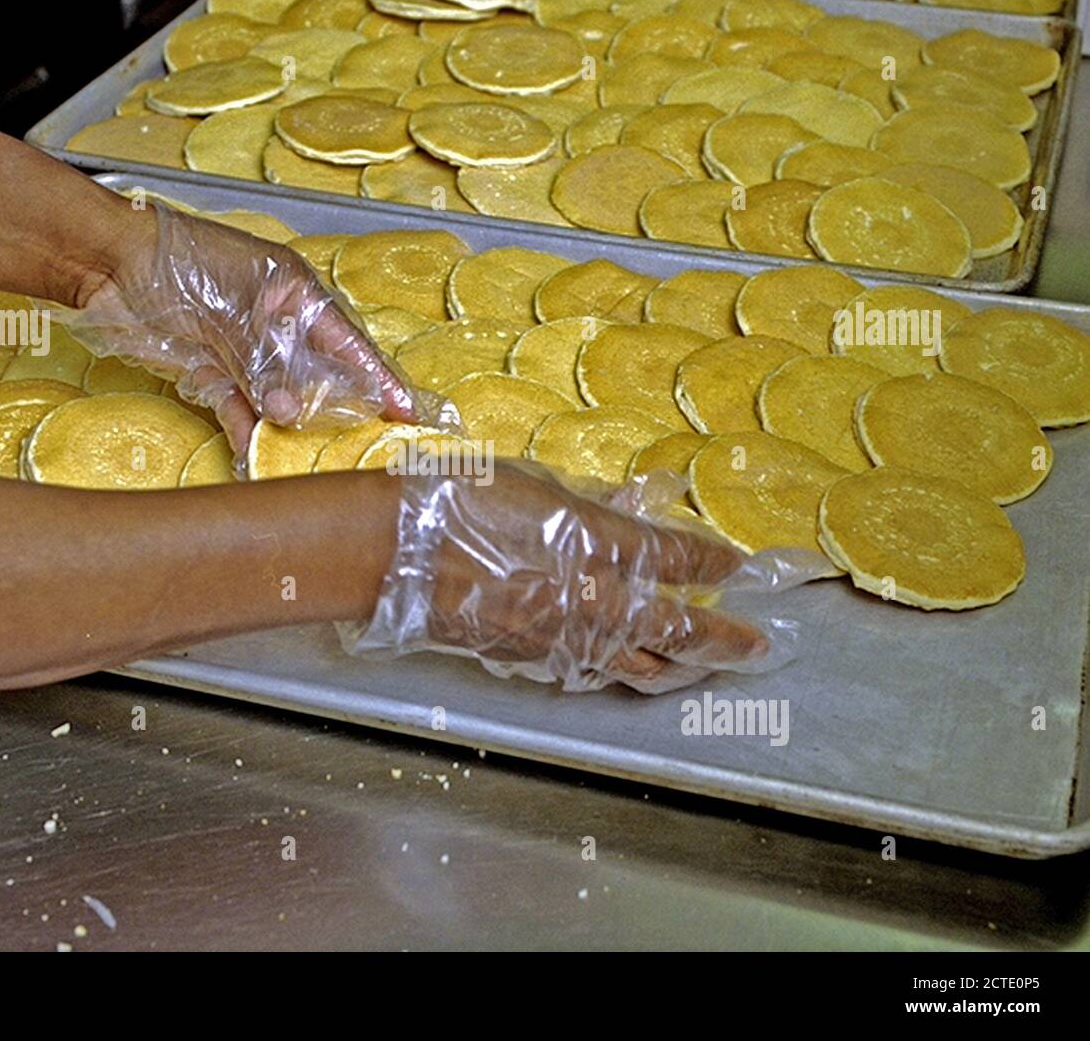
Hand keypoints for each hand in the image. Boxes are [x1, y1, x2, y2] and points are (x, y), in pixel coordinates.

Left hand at [73, 202, 419, 452]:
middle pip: (316, 376)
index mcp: (294, 293)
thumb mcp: (233, 309)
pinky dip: (243, 432)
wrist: (104, 262)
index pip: (348, 342)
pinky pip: (235, 408)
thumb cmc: (177, 262)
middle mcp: (275, 324)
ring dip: (288, 430)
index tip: (405, 411)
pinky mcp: (207, 372)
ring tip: (310, 464)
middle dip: (338, 413)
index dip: (378, 378)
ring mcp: (242, 351)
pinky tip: (254, 459)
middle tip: (364, 449)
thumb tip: (289, 412)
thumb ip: (264, 362)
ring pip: (277, 399)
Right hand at [343, 463, 817, 693]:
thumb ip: (592, 502)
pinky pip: (591, 671)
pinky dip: (619, 671)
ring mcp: (562, 638)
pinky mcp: (531, 660)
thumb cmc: (461, 501)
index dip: (713, 565)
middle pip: (676, 631)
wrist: (394, 553)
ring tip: (704, 668)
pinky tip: (627, 669)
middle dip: (724, 640)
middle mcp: (591, 602)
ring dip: (678, 668)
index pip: (675, 561)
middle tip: (760, 647)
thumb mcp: (534, 484)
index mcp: (597, 546)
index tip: (741, 567)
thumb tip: (635, 503)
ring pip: (638, 666)